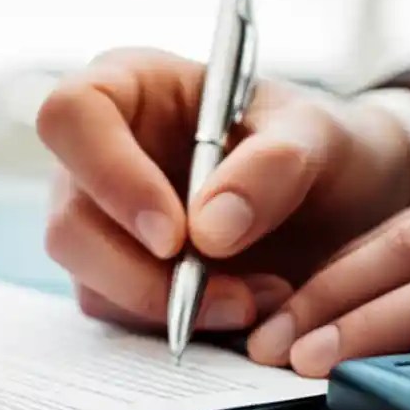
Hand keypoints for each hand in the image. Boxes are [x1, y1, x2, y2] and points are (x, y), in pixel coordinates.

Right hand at [36, 48, 409, 335]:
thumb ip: (275, 165)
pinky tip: (242, 307)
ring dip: (170, 305)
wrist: (340, 202)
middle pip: (68, 221)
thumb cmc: (316, 145)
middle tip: (228, 296)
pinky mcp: (113, 273)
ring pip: (88, 279)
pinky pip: (118, 313)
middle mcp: (96, 152)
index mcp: (129, 85)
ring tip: (256, 299)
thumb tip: (209, 229)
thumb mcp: (319, 136)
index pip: (71, 115)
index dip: (110, 176)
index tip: (175, 235)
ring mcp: (98, 217)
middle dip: (142, 274)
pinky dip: (179, 323)